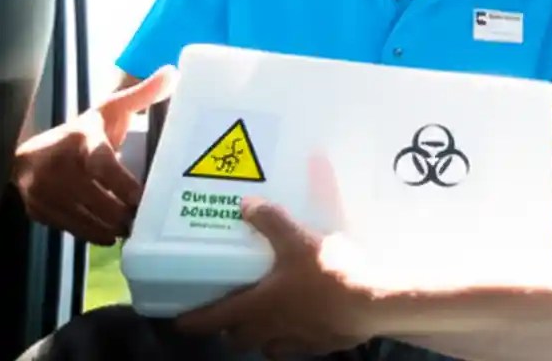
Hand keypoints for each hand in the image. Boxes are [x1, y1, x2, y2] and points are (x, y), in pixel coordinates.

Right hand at [12, 67, 175, 244]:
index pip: (103, 168)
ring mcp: (44, 193)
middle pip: (99, 201)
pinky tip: (109, 233)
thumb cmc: (80, 133)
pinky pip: (72, 230)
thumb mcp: (108, 111)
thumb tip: (173, 73)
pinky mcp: (38, 212)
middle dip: (125, 214)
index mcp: (80, 142)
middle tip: (145, 218)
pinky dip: (93, 234)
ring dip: (112, 227)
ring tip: (132, 227)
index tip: (143, 198)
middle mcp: (57, 169)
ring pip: (86, 220)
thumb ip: (141, 94)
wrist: (27, 154)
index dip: (124, 186)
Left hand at [176, 198, 374, 357]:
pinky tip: (304, 323)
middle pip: (237, 338)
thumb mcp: (298, 239)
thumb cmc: (328, 273)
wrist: (372, 303)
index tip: (179, 321)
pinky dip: (292, 338)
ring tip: (267, 318)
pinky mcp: (319, 346)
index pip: (213, 319)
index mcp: (257, 307)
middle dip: (229, 329)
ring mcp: (295, 342)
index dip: (193, 320)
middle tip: (229, 313)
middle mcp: (270, 330)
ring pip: (266, 345)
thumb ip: (270, 222)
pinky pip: (295, 346)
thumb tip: (245, 205)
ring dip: (260, 335)